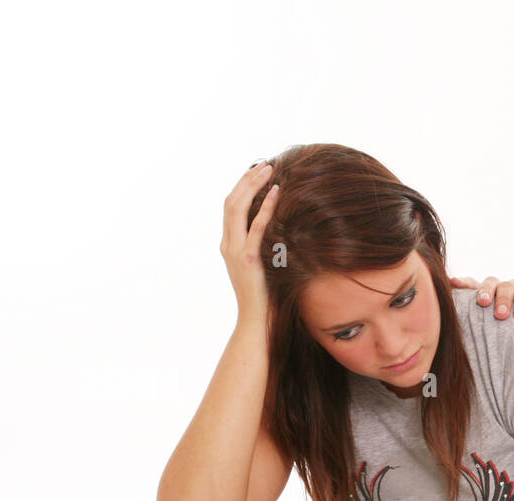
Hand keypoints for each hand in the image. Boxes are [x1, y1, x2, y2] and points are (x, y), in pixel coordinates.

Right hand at [221, 160, 279, 320]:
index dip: (242, 186)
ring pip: (237, 209)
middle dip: (246, 179)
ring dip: (252, 186)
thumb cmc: (266, 298)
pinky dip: (265, 208)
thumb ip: (266, 248)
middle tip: (264, 164)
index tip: (258, 171)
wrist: (257, 322)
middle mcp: (228, 245)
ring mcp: (236, 253)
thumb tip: (285, 230)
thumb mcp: (264, 267)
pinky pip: (256, 229)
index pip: (231, 208)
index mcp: (229, 245)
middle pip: (230, 202)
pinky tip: (276, 193)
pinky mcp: (248, 261)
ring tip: (268, 170)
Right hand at [449, 275, 513, 337]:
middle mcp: (513, 286)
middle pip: (509, 286)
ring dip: (485, 291)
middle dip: (505, 299)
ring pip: (490, 283)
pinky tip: (454, 284)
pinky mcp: (479, 291)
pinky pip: (470, 284)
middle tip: (501, 315)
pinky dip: (463, 284)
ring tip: (481, 303)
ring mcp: (496, 287)